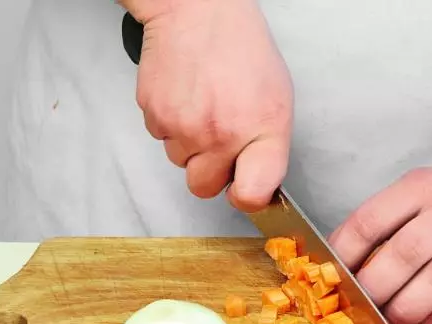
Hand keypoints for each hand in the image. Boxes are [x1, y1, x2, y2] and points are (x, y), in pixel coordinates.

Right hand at [132, 0, 293, 211]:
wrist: (198, 12)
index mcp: (262, 129)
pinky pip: (161, 137)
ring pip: (180, 162)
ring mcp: (185, 127)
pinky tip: (185, 95)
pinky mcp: (155, 115)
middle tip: (218, 138)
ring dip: (189, 143)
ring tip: (203, 105)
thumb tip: (255, 181)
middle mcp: (222, 134)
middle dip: (210, 170)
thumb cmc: (240, 49)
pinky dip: (171, 123)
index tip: (243, 189)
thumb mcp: (276, 98)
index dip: (246, 197)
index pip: (252, 194)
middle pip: (204, 187)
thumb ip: (267, 146)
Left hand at [328, 156, 431, 323]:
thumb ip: (380, 220)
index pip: (371, 221)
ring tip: (386, 323)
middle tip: (358, 307)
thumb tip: (337, 262)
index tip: (330, 277)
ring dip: (405, 310)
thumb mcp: (414, 189)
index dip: (344, 254)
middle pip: (404, 255)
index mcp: (419, 189)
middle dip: (374, 288)